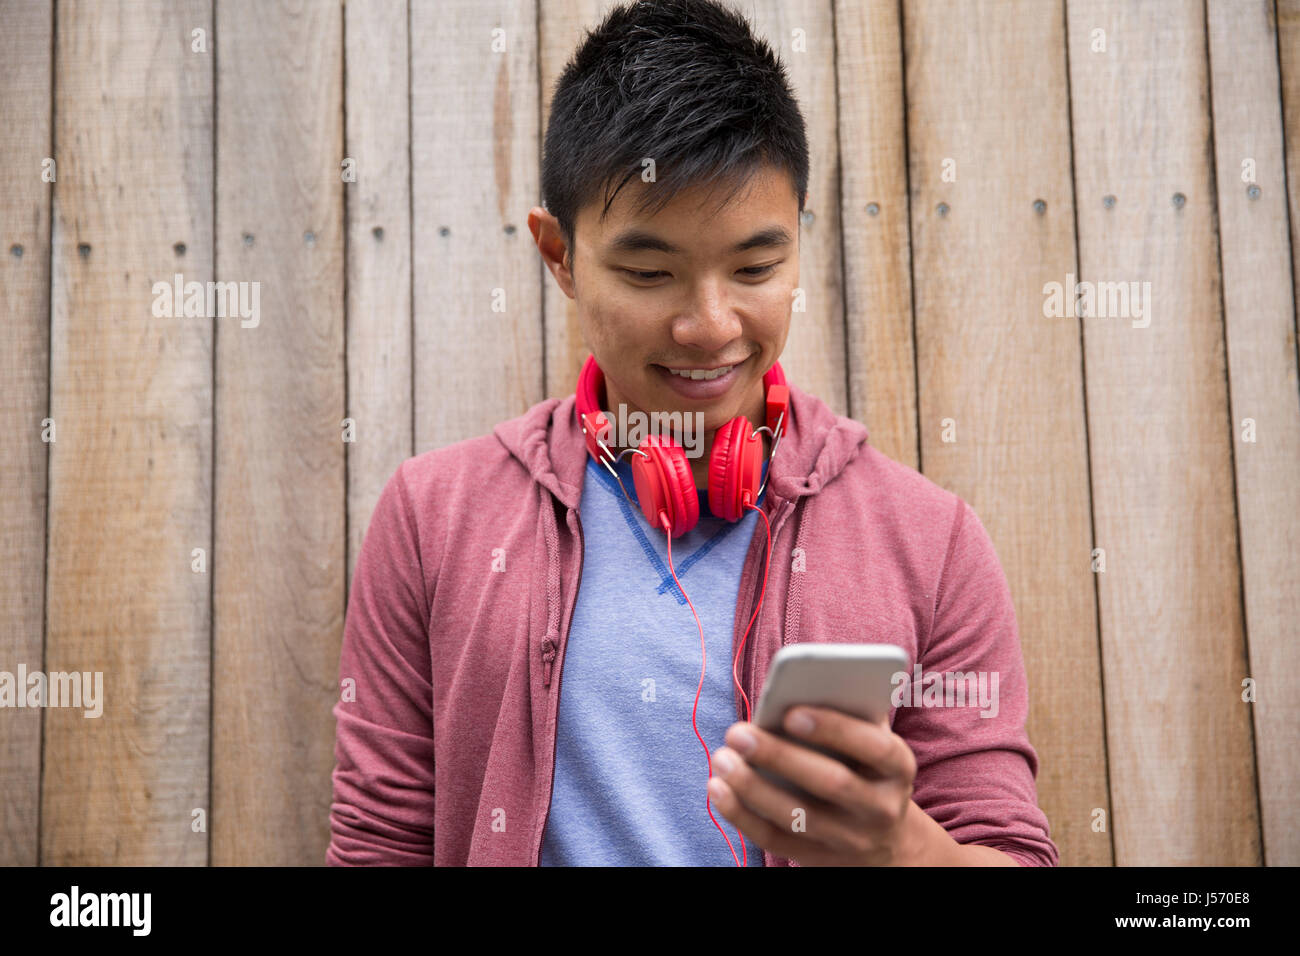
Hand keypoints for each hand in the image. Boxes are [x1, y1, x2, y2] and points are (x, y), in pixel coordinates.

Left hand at [707, 706, 924, 865]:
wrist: (887, 839)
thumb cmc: (864, 765)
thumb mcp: (869, 739)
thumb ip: (845, 713)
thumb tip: (793, 687)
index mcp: (898, 767)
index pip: (874, 747)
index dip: (835, 729)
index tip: (791, 712)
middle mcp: (881, 808)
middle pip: (831, 784)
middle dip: (780, 757)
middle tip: (737, 732)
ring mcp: (852, 840)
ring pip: (799, 817)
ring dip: (753, 788)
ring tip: (722, 758)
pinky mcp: (820, 860)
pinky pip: (777, 840)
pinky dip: (743, 816)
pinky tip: (718, 788)